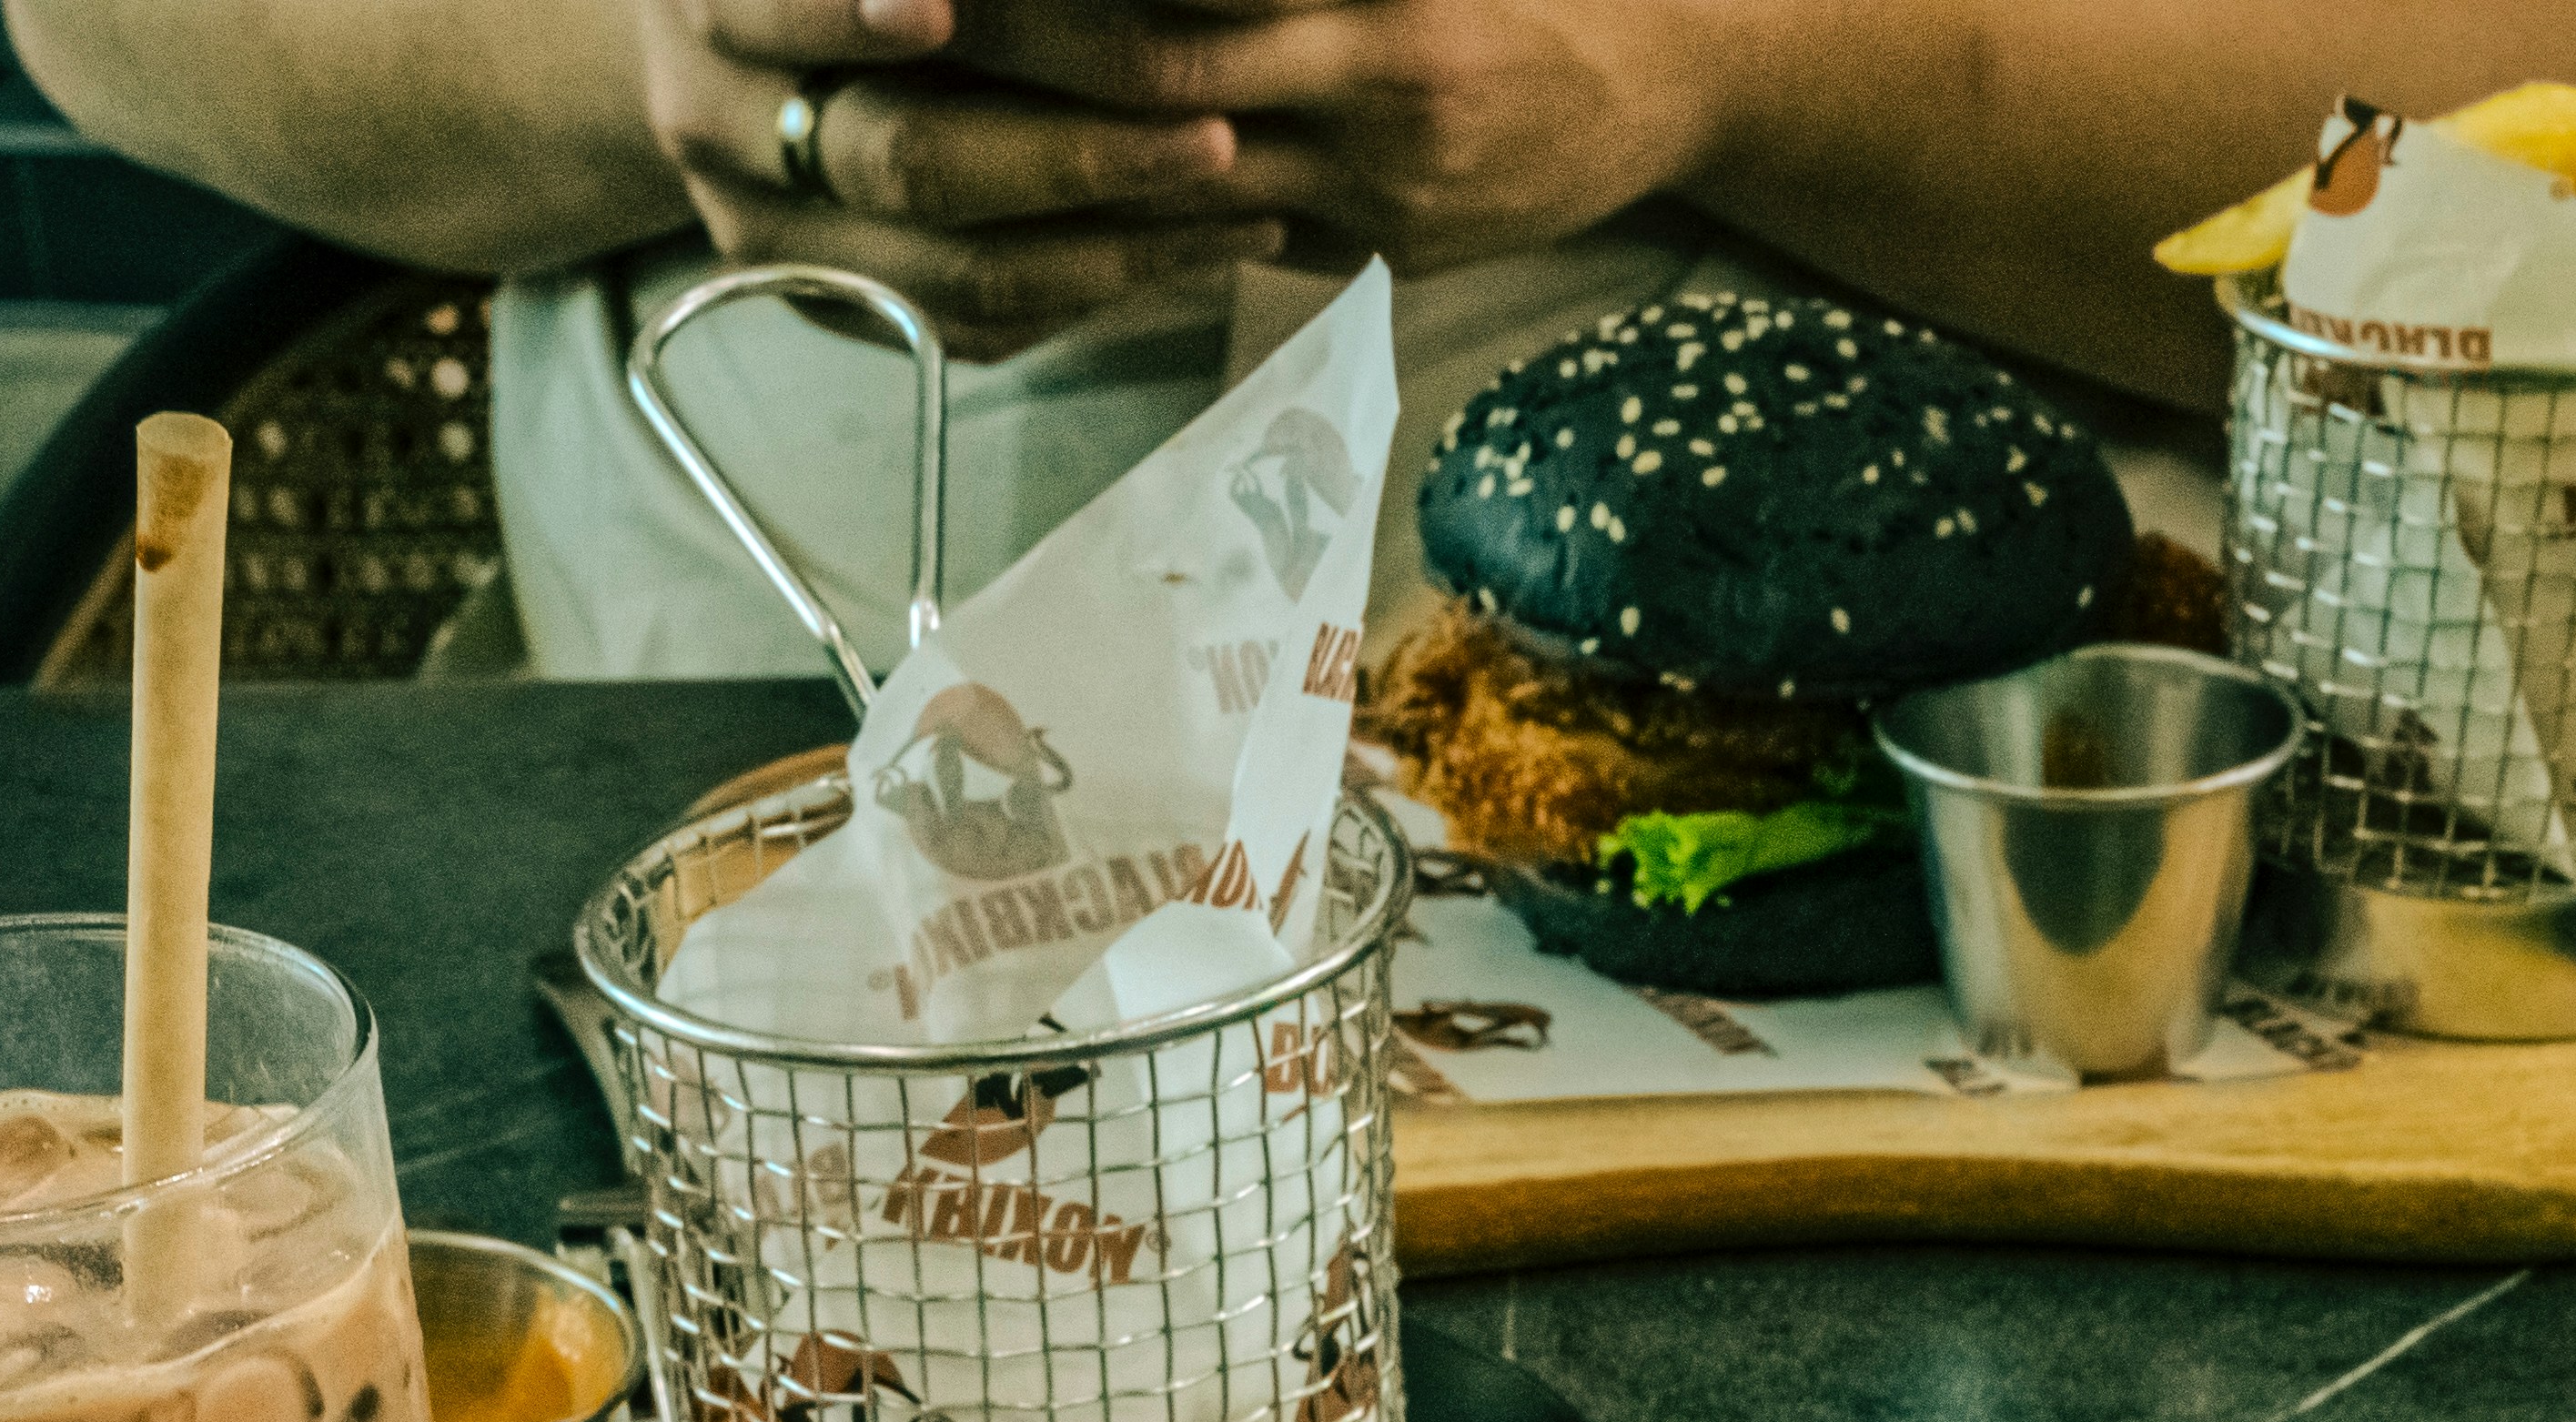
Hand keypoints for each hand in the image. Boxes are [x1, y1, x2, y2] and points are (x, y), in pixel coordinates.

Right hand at [633, 0, 1295, 350]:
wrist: (729, 46)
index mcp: (708, 3)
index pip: (776, 10)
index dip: (854, 14)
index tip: (941, 10)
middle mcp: (716, 124)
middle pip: (904, 162)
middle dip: (1074, 154)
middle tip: (1210, 134)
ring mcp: (769, 236)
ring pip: (956, 270)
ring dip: (1119, 241)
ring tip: (1246, 195)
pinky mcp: (827, 304)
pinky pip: (975, 321)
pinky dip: (1099, 285)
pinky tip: (1202, 244)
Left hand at [923, 0, 1740, 279]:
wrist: (1674, 79)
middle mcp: (1374, 73)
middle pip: (1154, 63)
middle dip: (1021, 43)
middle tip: (901, 17)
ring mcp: (1379, 176)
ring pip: (1176, 173)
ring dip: (1049, 152)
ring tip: (930, 114)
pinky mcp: (1382, 244)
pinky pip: (1232, 240)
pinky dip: (1130, 227)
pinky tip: (1037, 211)